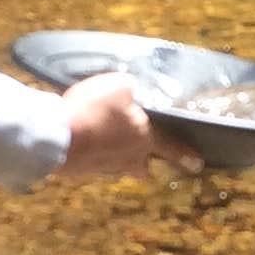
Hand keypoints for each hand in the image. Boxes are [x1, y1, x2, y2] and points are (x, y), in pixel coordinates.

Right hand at [55, 71, 201, 182]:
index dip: (186, 155)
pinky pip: (96, 161)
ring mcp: (104, 166)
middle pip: (144, 167)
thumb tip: (134, 88)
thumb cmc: (93, 111)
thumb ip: (132, 87)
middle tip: (147, 161)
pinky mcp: (83, 169)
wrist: (56, 137)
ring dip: (118, 156)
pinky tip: (86, 140)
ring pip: (119, 165)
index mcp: (145, 138)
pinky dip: (95, 152)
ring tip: (109, 141)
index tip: (198, 165)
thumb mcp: (119, 85)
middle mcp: (129, 158)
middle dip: (147, 164)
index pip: (172, 148)